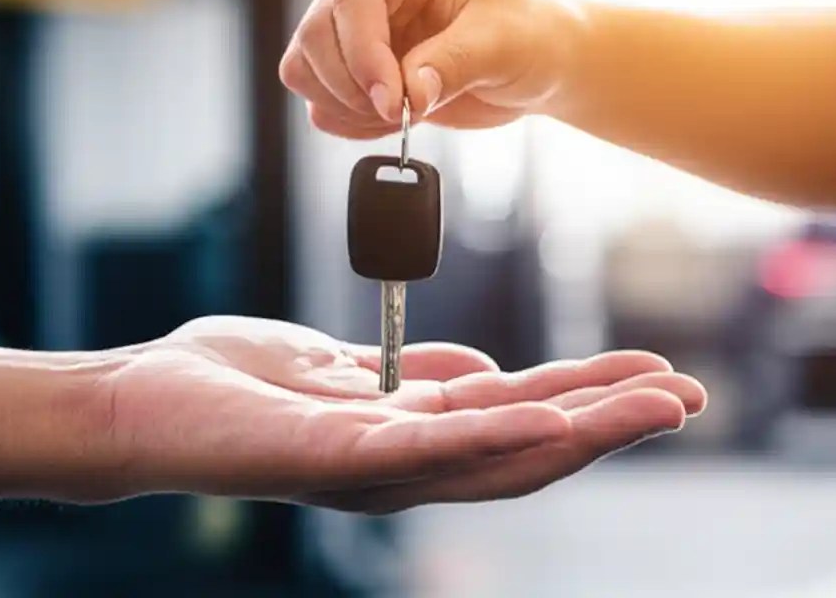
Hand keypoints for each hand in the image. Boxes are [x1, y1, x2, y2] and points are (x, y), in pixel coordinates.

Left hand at [101, 316, 704, 513]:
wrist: (143, 401)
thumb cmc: (234, 384)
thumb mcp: (343, 367)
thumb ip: (414, 373)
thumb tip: (488, 371)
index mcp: (410, 432)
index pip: (519, 418)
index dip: (591, 400)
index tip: (657, 373)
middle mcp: (404, 462)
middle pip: (527, 447)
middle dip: (610, 422)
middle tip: (691, 398)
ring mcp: (371, 468)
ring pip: (494, 455)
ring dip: (579, 432)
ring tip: (652, 407)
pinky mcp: (330, 459)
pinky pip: (422, 447)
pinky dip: (491, 438)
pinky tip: (549, 423)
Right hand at [279, 0, 579, 138]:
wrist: (541, 64)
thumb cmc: (532, 34)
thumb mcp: (505, 44)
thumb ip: (453, 64)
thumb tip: (408, 94)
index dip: (364, 53)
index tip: (392, 100)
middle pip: (317, 32)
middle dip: (351, 84)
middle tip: (399, 112)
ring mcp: (361, 27)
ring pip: (305, 65)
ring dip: (343, 103)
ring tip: (401, 115)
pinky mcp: (358, 67)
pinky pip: (320, 97)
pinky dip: (348, 120)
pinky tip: (391, 122)